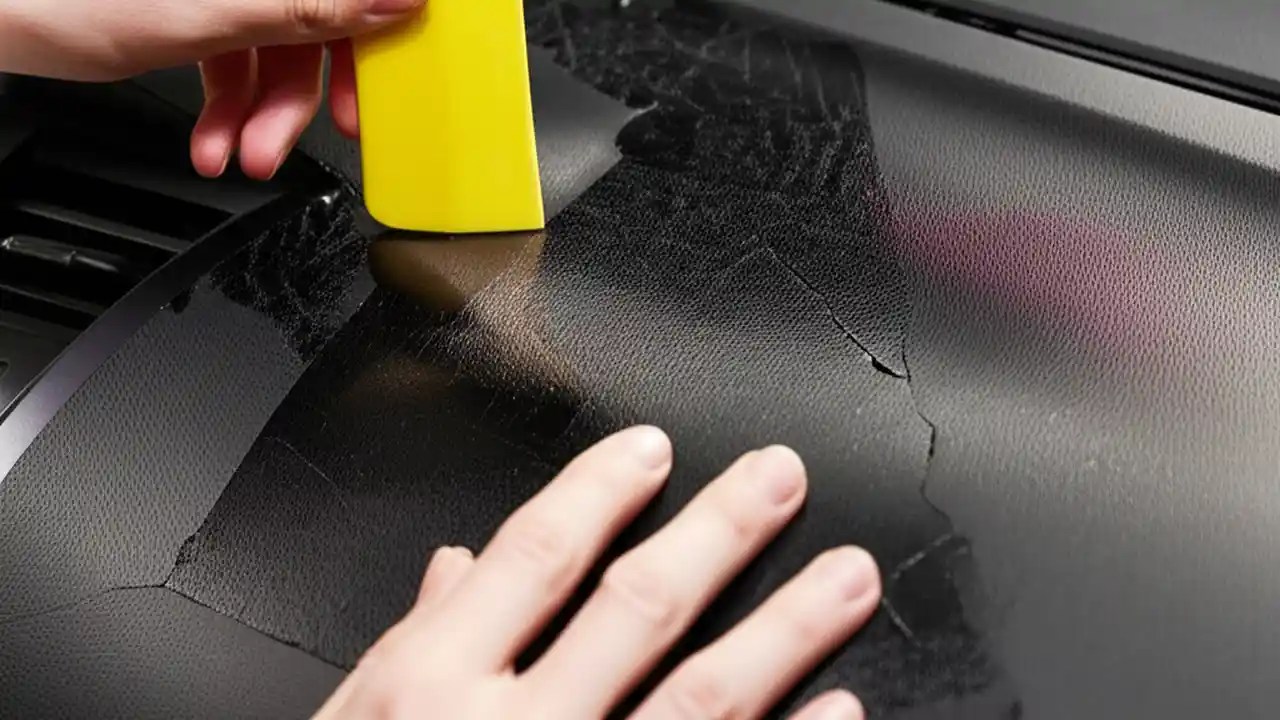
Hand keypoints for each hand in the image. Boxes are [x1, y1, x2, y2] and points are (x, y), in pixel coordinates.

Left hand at [0, 0, 425, 178]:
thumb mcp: (207, 18)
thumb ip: (307, 11)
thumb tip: (397, 3)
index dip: (377, 40)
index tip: (381, 93)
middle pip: (315, 25)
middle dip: (299, 99)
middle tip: (287, 145)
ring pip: (273, 50)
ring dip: (258, 116)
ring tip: (241, 157)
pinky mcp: (197, 5)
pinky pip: (235, 56)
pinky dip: (228, 105)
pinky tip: (215, 140)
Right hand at [314, 426, 881, 719]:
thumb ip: (411, 643)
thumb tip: (459, 565)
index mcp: (430, 688)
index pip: (536, 557)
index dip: (601, 491)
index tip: (654, 450)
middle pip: (637, 609)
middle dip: (719, 534)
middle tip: (781, 480)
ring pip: (703, 699)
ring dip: (787, 632)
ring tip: (849, 579)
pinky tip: (839, 714)